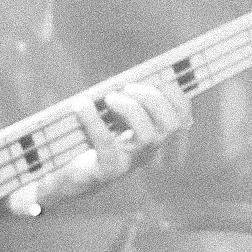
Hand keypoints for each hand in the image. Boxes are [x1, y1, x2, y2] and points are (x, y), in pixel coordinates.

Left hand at [57, 75, 189, 189]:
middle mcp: (148, 151)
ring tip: (109, 98)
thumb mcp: (112, 118)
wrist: (69, 176)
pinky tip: (81, 106)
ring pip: (148, 135)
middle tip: (127, 88)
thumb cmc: (91, 140)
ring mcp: (130, 162)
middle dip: (153, 98)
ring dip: (131, 108)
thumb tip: (126, 75)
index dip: (176, 96)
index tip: (156, 78)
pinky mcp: (108, 170)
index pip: (182, 118)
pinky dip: (94, 121)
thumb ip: (124, 99)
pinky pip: (107, 144)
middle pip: (171, 125)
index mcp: (154, 136)